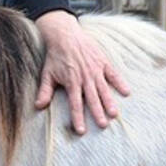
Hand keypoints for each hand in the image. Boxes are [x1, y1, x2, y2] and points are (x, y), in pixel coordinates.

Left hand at [33, 10, 130, 134]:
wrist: (65, 35)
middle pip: (92, 99)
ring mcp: (95, 70)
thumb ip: (45, 91)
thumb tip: (38, 107)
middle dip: (97, 113)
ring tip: (114, 114)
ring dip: (109, 102)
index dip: (78, 118)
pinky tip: (126, 92)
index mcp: (71, 82)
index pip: (75, 104)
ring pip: (104, 89)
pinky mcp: (102, 62)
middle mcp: (85, 78)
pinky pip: (113, 74)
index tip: (81, 130)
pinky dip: (120, 82)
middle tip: (103, 125)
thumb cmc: (55, 56)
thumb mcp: (47, 74)